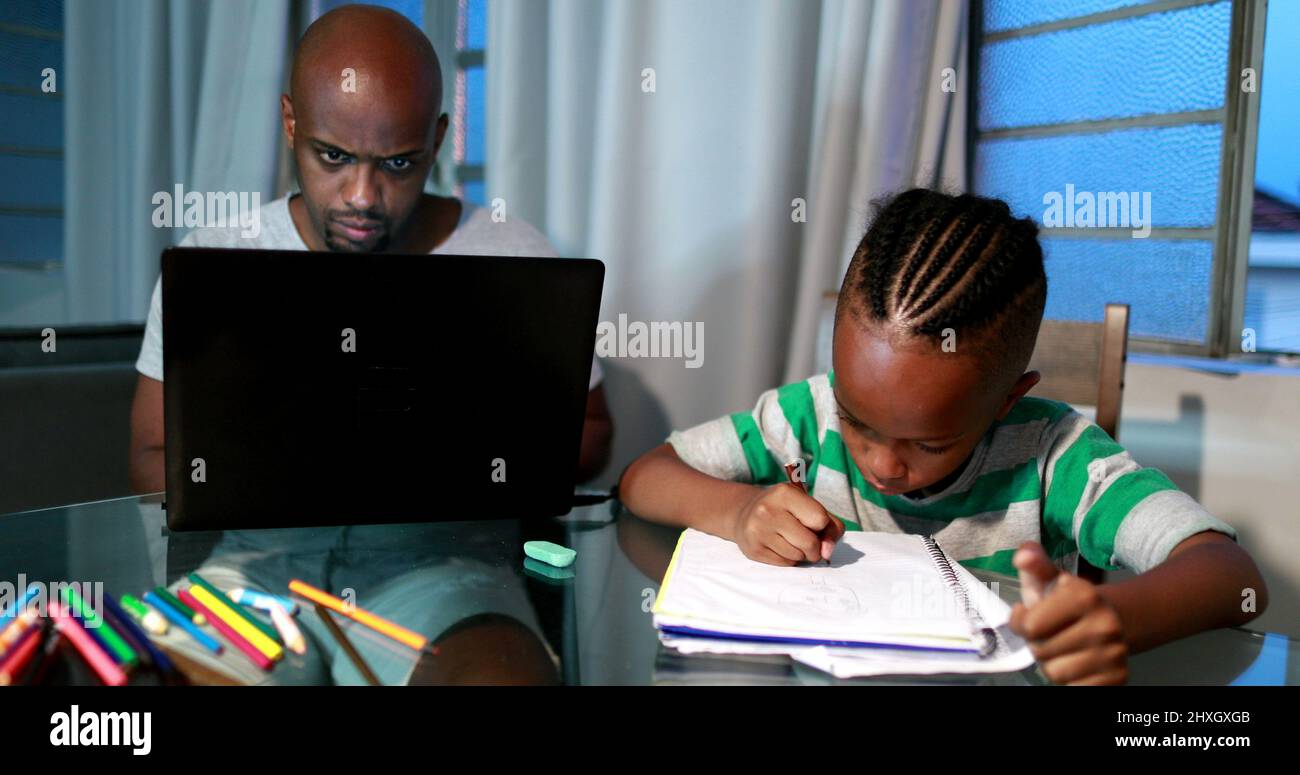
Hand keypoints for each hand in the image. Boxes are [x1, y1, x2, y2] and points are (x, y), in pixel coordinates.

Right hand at [728, 483, 844, 565]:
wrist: (745, 513)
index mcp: (785, 493)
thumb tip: (827, 552)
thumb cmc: (786, 510)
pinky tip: (779, 546)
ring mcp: (757, 531)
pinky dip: (788, 559)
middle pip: (809, 543)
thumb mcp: (809, 506)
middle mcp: (767, 510)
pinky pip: (785, 564)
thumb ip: (830, 526)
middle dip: (814, 547)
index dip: (823, 526)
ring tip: (790, 540)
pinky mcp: (753, 549)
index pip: (820, 519)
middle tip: (807, 539)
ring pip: (798, 556)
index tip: (814, 523)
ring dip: (801, 554)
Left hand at [1009, 541, 1128, 684]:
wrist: (1111, 622)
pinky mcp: (1117, 679)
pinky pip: (1073, 688)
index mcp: (1086, 596)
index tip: (1027, 616)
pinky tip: (1075, 663)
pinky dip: (1068, 681)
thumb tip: (1022, 555)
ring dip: (1051, 663)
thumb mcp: (1049, 579)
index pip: (1030, 626)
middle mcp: (1105, 625)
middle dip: (1037, 643)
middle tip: (1048, 633)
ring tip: (1061, 648)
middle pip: (1041, 651)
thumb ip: (1034, 565)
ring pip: (1055, 673)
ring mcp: (1114, 654)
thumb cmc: (1067, 601)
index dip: (1021, 623)